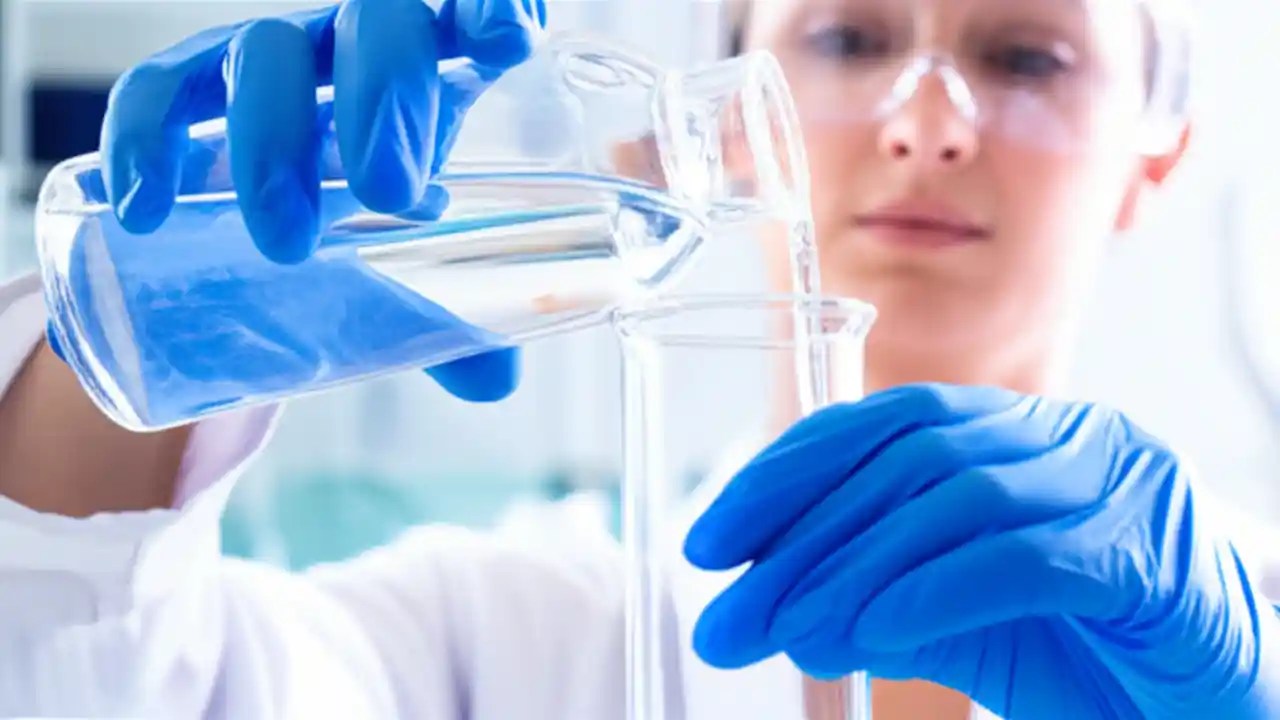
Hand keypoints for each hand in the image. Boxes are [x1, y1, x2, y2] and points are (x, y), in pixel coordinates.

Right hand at [88, 0, 546, 401]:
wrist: (279, 215)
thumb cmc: (372, 221)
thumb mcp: (427, 260)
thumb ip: (467, 317)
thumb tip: (494, 383)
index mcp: (435, 73)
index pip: (467, 10)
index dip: (491, 5)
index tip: (507, 43)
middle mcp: (354, 49)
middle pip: (372, 24)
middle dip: (385, 99)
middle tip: (392, 193)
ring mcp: (272, 59)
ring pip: (264, 53)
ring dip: (274, 142)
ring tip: (286, 241)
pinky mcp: (190, 87)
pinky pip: (159, 90)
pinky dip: (146, 142)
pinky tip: (146, 210)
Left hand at [685, 384, 1279, 718]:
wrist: (1211, 705)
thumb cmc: (1089, 655)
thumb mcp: (961, 618)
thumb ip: (881, 595)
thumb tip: (778, 602)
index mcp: (1015, 434)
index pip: (878, 426)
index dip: (784, 474)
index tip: (710, 539)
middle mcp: (1063, 438)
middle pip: (903, 463)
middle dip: (799, 540)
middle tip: (728, 614)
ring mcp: (1111, 482)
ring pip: (952, 501)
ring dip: (851, 572)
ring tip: (784, 635)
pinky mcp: (1146, 550)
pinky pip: (1019, 557)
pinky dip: (931, 592)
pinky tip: (866, 637)